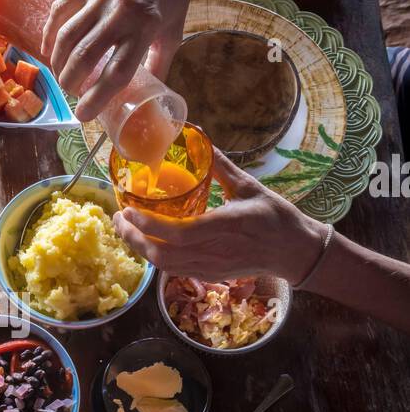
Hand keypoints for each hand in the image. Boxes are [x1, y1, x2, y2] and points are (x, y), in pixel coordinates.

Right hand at [40, 0, 201, 120]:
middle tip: (71, 93)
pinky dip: (49, 33)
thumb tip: (149, 94)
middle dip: (71, 83)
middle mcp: (120, 13)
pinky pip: (60, 12)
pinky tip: (47, 50)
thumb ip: (159, 63)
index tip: (84, 115)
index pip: (116, 71)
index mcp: (146, 28)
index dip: (97, 98)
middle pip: (84, 56)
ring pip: (67, 36)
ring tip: (60, 76)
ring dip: (58, 62)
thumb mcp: (174, 31)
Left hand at [113, 149, 328, 285]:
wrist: (295, 251)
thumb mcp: (249, 186)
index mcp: (225, 228)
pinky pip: (175, 271)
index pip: (178, 233)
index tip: (128, 209)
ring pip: (165, 266)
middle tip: (117, 218)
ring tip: (126, 229)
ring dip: (140, 249)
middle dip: (133, 238)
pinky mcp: (211, 276)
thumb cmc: (276, 216)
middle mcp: (215, 253)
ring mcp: (211, 268)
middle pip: (163, 254)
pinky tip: (146, 242)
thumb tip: (199, 135)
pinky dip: (156, 257)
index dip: (149, 225)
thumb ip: (220, 165)